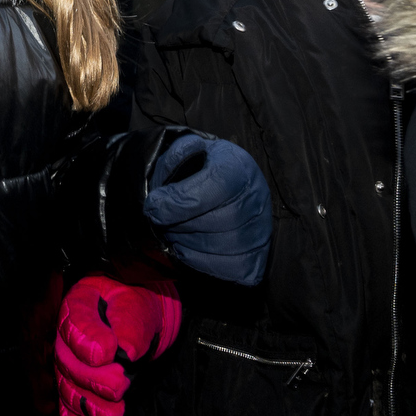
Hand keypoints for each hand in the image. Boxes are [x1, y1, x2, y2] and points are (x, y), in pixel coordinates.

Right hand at [54, 270, 180, 415]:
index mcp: (74, 301)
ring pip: (65, 391)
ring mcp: (60, 364)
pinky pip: (65, 413)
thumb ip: (130, 320)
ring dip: (88, 409)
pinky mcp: (69, 389)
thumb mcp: (137, 300)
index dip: (86, 340)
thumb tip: (126, 350)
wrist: (135, 315)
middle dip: (91, 380)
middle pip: (64, 362)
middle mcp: (58, 333)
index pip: (72, 321)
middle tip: (120, 386)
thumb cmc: (134, 301)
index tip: (108, 354)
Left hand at [142, 133, 271, 284]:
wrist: (229, 181)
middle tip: (161, 222)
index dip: (179, 203)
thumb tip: (160, 200)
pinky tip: (186, 248)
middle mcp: (256, 197)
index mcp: (238, 166)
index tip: (153, 207)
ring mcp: (261, 228)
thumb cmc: (202, 166)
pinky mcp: (259, 254)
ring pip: (224, 246)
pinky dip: (202, 262)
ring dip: (187, 244)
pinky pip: (233, 267)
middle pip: (220, 220)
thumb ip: (173, 162)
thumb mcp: (187, 149)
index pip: (215, 187)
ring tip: (173, 233)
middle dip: (180, 225)